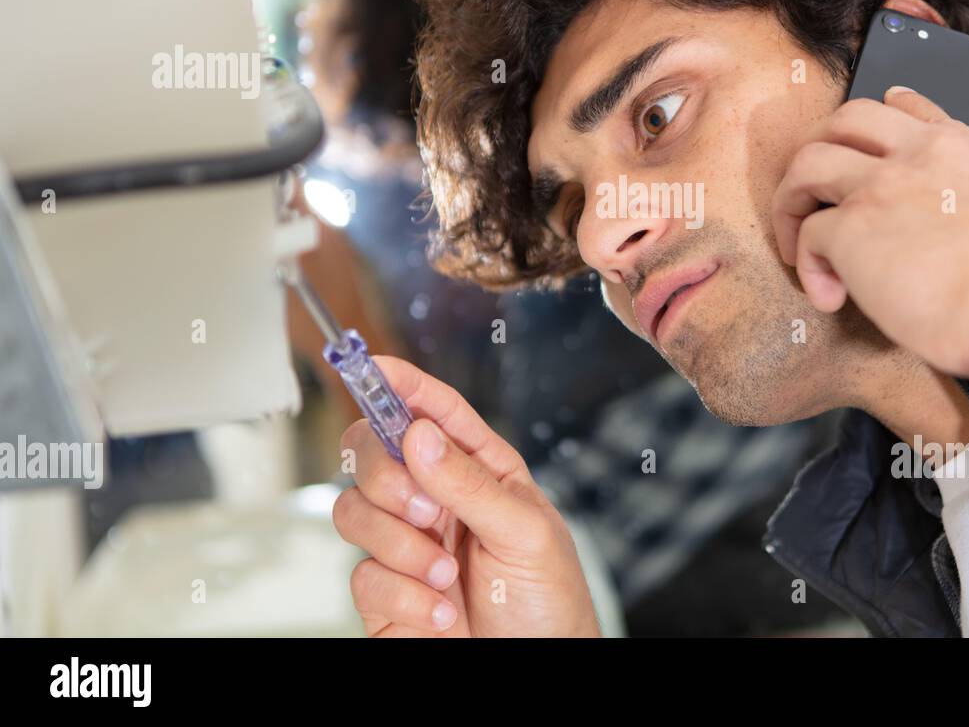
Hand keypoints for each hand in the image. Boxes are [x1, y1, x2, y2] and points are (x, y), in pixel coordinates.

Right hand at [333, 356, 600, 636]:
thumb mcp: (526, 532)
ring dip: (400, 546)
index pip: (432, 411)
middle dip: (389, 480)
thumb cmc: (550, 601)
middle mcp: (434, 499)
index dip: (400, 384)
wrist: (536, 669)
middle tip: (427, 514)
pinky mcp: (384, 593)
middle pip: (372, 454)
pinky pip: (361, 576)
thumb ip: (470, 483)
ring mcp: (405, 544)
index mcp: (477, 469)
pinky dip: (404, 596)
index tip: (370, 364)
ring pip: (353, 511)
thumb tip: (419, 434)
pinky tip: (443, 614)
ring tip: (447, 576)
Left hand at [772, 87, 968, 381]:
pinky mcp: (854, 227)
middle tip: (813, 191)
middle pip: (848, 119)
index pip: (913, 112)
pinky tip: (829, 296)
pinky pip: (809, 233)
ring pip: (809, 164)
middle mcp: (924, 153)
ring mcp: (884, 185)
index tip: (866, 137)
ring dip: (793, 203)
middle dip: (820, 151)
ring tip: (798, 244)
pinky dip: (808, 266)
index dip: (882, 121)